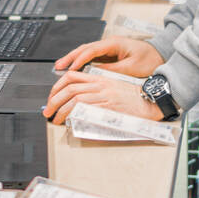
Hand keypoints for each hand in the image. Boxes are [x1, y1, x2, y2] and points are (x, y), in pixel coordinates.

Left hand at [42, 70, 161, 126]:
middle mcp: (100, 85)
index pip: (71, 77)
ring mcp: (104, 95)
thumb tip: (78, 102)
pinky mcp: (108, 106)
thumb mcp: (113, 89)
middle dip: (54, 100)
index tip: (51, 97)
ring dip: (61, 109)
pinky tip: (69, 120)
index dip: (57, 86)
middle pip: (69, 88)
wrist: (150, 101)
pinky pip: (86, 108)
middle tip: (48, 110)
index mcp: (100, 79)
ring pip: (74, 98)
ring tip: (55, 119)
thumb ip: (96, 92)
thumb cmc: (134, 98)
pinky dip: (74, 114)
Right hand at [52, 36, 161, 77]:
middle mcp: (109, 44)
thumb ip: (113, 71)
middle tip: (57, 67)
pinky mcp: (110, 56)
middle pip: (84, 49)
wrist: (161, 55)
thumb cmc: (150, 59)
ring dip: (74, 60)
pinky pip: (92, 59)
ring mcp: (108, 50)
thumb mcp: (132, 68)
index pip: (91, 50)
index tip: (71, 69)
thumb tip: (96, 75)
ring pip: (86, 54)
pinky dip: (82, 64)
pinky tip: (75, 71)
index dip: (79, 60)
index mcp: (114, 43)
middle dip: (70, 58)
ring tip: (61, 68)